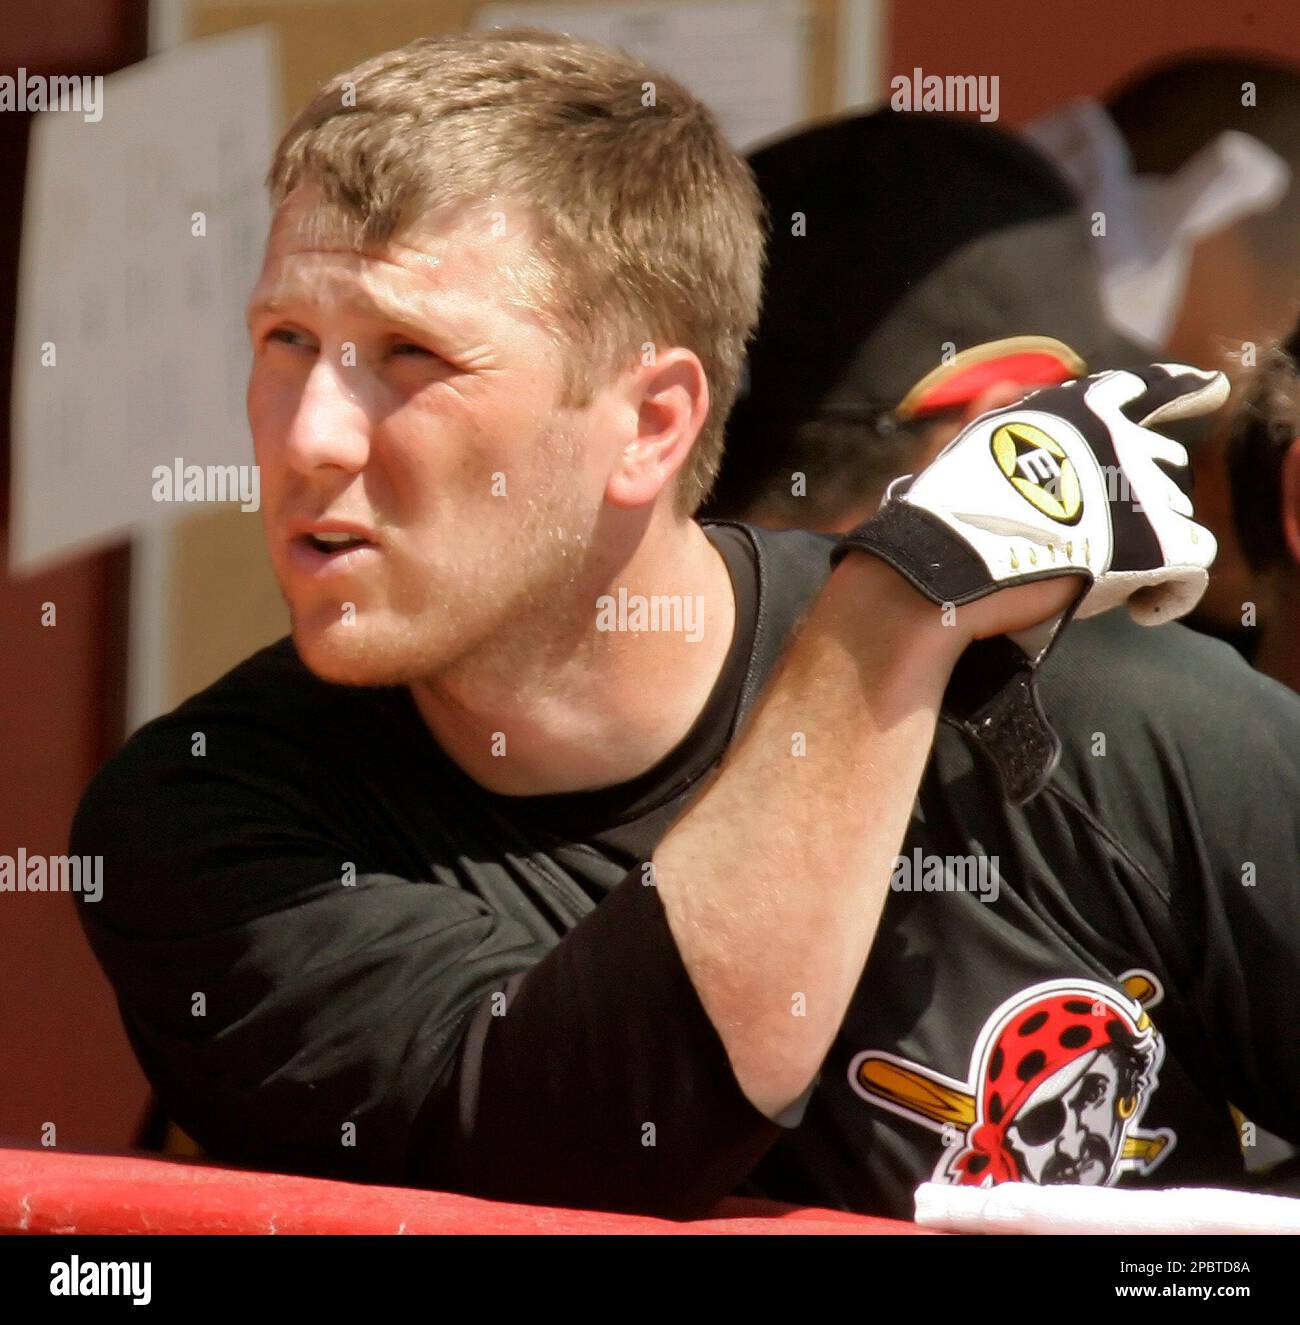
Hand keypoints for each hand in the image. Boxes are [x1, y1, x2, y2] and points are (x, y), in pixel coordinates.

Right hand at [832, 362, 1227, 632]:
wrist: (944, 565)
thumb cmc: (942, 516)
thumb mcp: (969, 447)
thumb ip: (1001, 421)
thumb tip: (1003, 392)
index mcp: (1073, 408)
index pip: (1142, 388)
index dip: (1181, 388)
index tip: (1207, 388)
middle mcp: (1117, 438)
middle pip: (1163, 463)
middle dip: (1143, 494)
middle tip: (1104, 532)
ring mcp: (1140, 489)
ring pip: (1176, 515)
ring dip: (1150, 542)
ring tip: (1107, 574)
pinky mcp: (1155, 544)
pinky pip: (1191, 567)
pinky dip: (1169, 592)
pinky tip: (1139, 605)